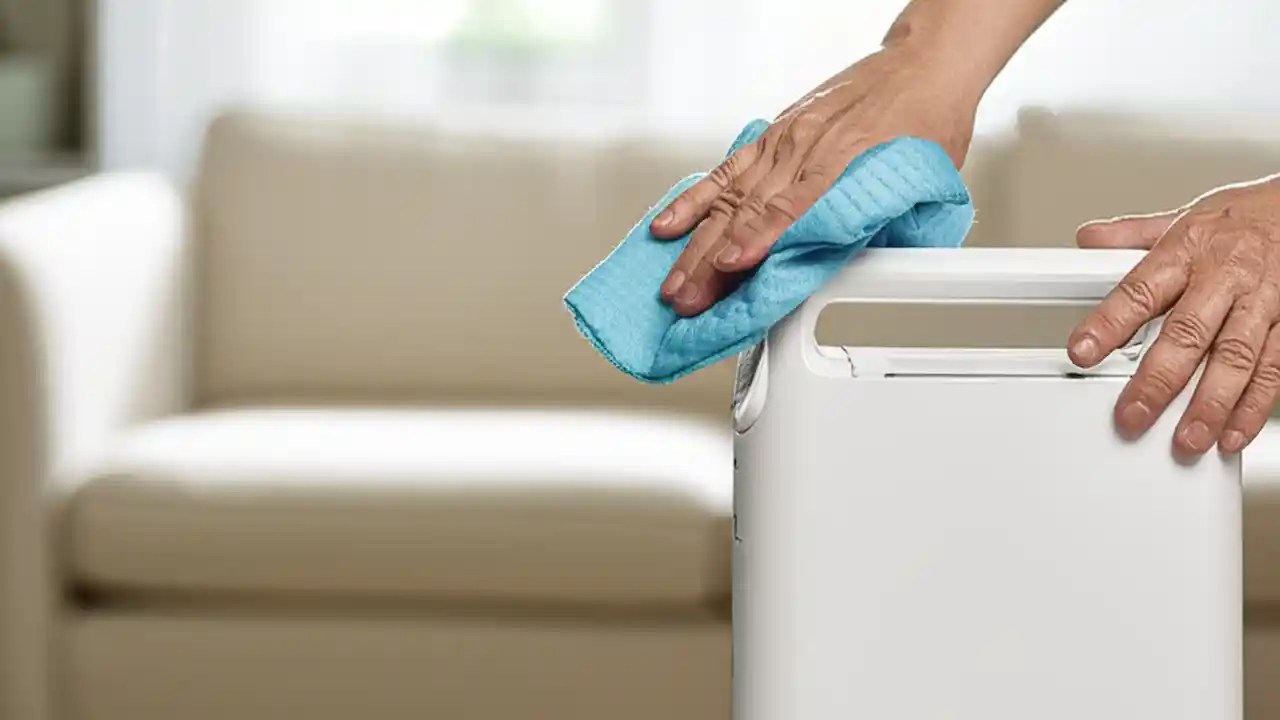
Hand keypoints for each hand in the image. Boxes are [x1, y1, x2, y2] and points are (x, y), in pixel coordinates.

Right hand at [650, 42, 978, 316]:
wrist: (924, 65)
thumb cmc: (928, 120)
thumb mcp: (923, 180)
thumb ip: (886, 223)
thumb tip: (864, 271)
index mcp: (842, 160)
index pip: (789, 206)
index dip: (757, 239)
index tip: (734, 266)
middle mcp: (803, 149)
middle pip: (745, 211)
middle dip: (709, 260)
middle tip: (687, 297)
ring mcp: (782, 142)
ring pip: (727, 200)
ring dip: (695, 245)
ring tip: (673, 282)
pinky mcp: (772, 136)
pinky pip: (725, 171)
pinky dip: (693, 200)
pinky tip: (668, 225)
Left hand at [1069, 175, 1279, 455]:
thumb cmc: (1242, 219)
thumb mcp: (1184, 217)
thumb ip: (1132, 235)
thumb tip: (1087, 241)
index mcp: (1188, 251)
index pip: (1139, 290)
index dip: (1109, 322)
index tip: (1082, 351)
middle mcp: (1225, 279)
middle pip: (1188, 333)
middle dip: (1158, 380)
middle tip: (1132, 415)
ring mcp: (1262, 304)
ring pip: (1235, 358)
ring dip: (1211, 404)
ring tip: (1187, 438)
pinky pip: (1274, 368)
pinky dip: (1254, 405)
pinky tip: (1234, 433)